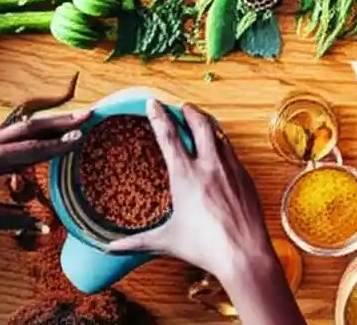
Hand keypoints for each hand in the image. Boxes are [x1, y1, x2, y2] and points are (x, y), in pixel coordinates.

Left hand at [0, 111, 88, 240]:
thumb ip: (11, 220)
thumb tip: (44, 226)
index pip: (33, 149)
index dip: (61, 145)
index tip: (85, 137)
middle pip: (30, 128)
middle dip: (60, 122)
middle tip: (88, 115)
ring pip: (17, 129)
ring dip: (45, 125)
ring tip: (69, 122)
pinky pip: (5, 137)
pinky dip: (27, 135)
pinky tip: (35, 139)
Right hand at [106, 101, 275, 282]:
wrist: (244, 254)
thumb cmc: (204, 247)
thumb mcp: (167, 241)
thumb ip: (137, 242)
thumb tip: (111, 248)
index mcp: (185, 175)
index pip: (169, 135)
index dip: (159, 116)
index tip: (153, 103)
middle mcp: (209, 166)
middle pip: (199, 124)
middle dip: (189, 111)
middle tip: (182, 107)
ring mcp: (230, 169)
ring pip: (219, 135)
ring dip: (208, 125)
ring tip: (201, 122)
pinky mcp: (245, 177)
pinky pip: (232, 152)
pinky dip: (223, 144)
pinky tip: (221, 150)